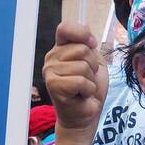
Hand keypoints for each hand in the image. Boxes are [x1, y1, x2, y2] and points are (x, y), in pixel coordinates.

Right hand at [43, 21, 107, 135]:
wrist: (84, 116)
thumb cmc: (89, 90)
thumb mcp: (94, 63)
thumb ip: (89, 47)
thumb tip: (88, 39)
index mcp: (61, 49)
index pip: (66, 28)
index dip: (82, 34)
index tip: (91, 46)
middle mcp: (52, 57)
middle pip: (82, 49)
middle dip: (93, 66)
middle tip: (87, 79)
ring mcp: (50, 71)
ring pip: (83, 66)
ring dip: (90, 80)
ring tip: (83, 88)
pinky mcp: (53, 85)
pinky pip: (80, 81)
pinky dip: (88, 90)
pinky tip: (81, 95)